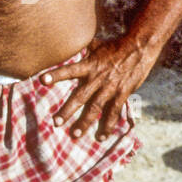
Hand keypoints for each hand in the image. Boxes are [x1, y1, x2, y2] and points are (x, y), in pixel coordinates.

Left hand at [41, 37, 155, 140]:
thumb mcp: (95, 45)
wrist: (140, 48)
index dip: (56, 75)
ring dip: (84, 123)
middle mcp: (98, 78)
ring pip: (95, 108)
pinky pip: (113, 113)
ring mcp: (110, 88)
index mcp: (89, 65)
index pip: (69, 70)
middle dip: (67, 110)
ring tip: (74, 135)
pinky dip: (107, 126)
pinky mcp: (122, 94)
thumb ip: (80, 50)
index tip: (41, 80)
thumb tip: (65, 45)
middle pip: (80, 96)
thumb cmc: (114, 46)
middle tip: (55, 123)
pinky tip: (100, 137)